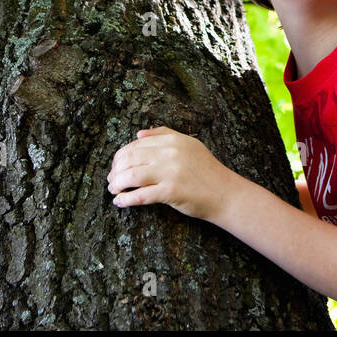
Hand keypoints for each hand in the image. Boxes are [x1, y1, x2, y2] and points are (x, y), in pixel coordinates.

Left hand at [107, 126, 239, 221]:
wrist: (225, 193)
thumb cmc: (206, 171)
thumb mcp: (189, 145)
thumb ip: (164, 136)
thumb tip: (138, 134)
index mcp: (173, 140)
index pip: (136, 144)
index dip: (120, 156)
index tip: (116, 165)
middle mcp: (170, 153)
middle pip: (130, 159)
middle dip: (115, 170)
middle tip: (111, 180)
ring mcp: (170, 172)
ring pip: (131, 175)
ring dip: (116, 184)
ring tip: (113, 190)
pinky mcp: (170, 191)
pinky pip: (140, 195)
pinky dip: (125, 199)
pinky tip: (120, 202)